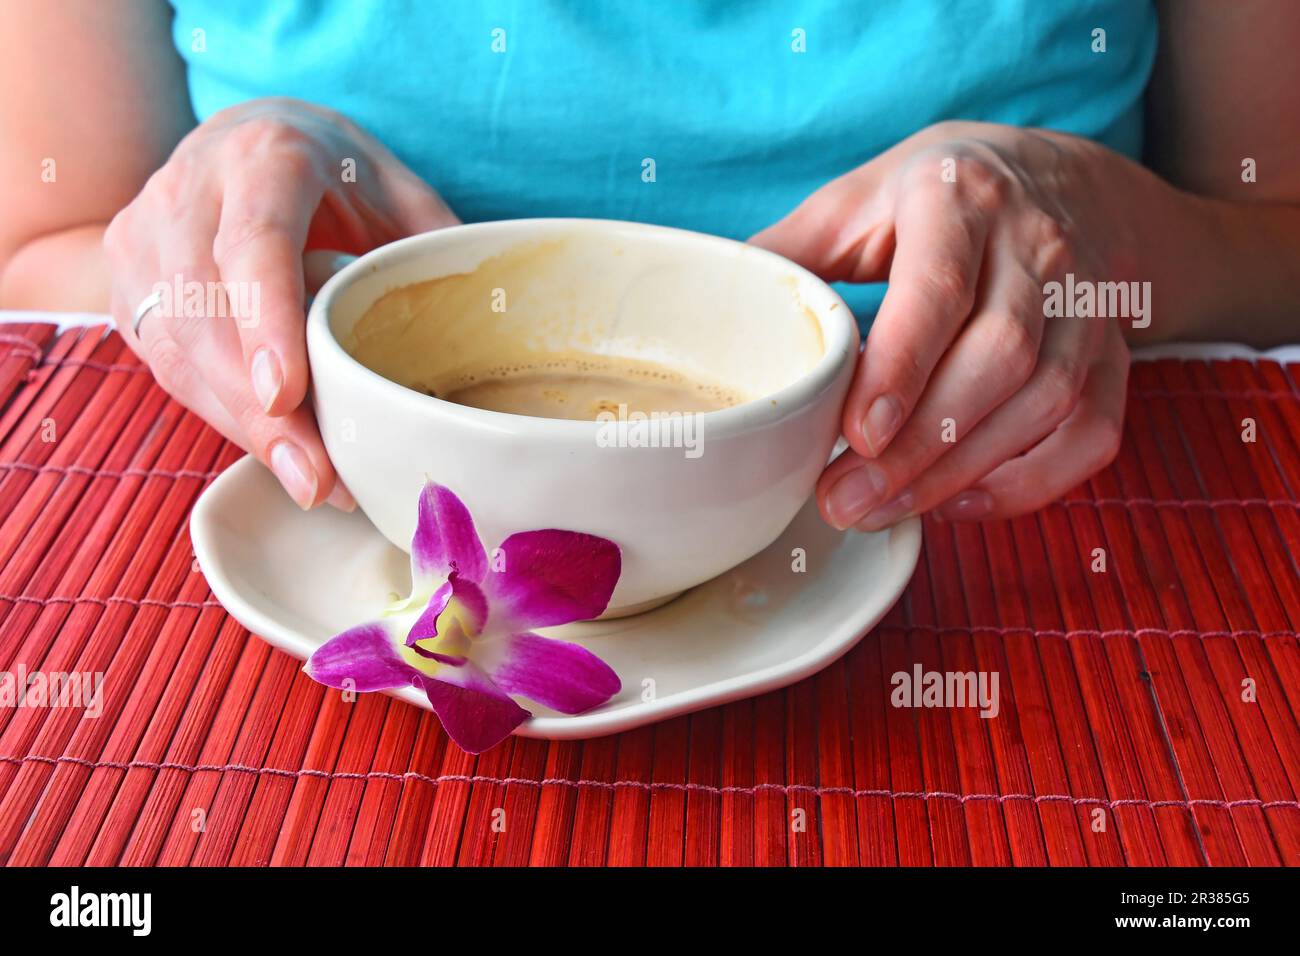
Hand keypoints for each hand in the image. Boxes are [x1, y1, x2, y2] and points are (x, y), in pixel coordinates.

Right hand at [104, 97, 458, 508]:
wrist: (238, 142)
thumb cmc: (334, 175)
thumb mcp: (396, 190)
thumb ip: (435, 248)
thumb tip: (497, 324)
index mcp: (265, 156)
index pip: (254, 242)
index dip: (265, 320)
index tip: (286, 395)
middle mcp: (190, 190)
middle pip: (208, 313)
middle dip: (261, 409)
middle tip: (318, 479)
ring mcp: (145, 235)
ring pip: (180, 349)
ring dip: (246, 427)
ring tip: (315, 481)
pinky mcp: (124, 281)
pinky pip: (168, 365)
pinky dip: (226, 416)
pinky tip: (280, 452)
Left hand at [752, 121, 1134, 529]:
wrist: (1063, 180)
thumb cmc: (937, 198)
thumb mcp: (858, 199)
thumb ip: (791, 254)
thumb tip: (711, 316)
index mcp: (960, 196)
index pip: (943, 285)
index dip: (904, 364)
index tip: (857, 433)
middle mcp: (1039, 245)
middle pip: (1001, 356)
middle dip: (921, 443)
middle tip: (843, 500)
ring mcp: (1088, 301)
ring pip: (1047, 401)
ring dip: (960, 472)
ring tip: (878, 512)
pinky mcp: (1114, 352)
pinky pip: (1092, 432)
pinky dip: (1030, 483)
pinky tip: (955, 503)